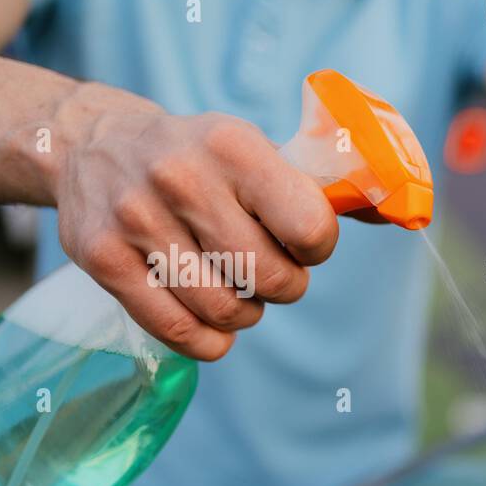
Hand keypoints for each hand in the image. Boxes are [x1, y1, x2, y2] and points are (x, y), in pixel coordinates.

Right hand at [50, 83, 337, 359]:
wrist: (91, 144)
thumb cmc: (198, 158)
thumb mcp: (254, 150)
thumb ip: (315, 187)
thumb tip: (393, 211)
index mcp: (234, 147)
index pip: (309, 228)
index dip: (317, 249)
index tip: (304, 245)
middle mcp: (182, 178)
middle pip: (268, 277)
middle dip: (284, 287)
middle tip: (273, 275)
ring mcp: (137, 219)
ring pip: (225, 310)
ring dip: (246, 314)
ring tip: (238, 290)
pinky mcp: (103, 258)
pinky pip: (177, 329)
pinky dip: (207, 342)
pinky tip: (213, 327)